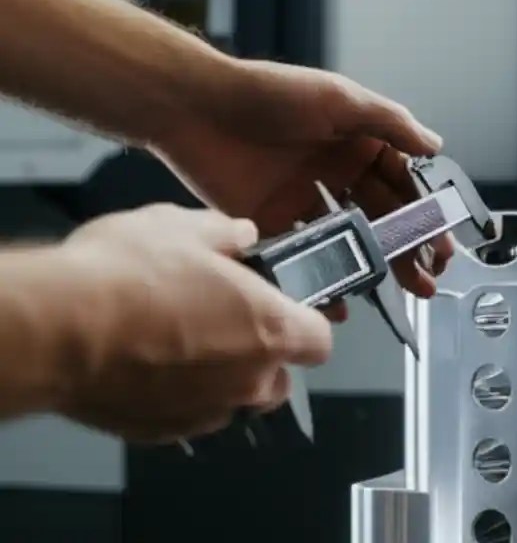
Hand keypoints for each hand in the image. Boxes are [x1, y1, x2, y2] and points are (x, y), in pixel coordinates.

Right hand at [54, 204, 330, 442]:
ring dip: (217, 376)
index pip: (319, 339)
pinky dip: (175, 394)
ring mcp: (203, 412)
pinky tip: (144, 364)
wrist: (55, 331)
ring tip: (176, 339)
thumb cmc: (129, 274)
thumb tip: (242, 236)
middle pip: (277, 376)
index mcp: (270, 330)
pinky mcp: (159, 432)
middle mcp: (247, 381)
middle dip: (260, 353)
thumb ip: (225, 233)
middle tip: (222, 318)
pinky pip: (184, 413)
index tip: (285, 305)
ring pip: (230, 399)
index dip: (306, 321)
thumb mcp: (182, 226)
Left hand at [152, 58, 454, 306]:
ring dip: (375, 265)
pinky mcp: (269, 222)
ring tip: (399, 290)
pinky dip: (324, 276)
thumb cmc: (269, 93)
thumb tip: (435, 145)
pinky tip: (343, 298)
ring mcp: (302, 199)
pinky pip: (304, 255)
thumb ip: (389, 123)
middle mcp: (333, 173)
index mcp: (355, 143)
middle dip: (408, 247)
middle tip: (428, 277)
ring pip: (349, 239)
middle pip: (381, 217)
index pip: (402, 183)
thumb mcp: (340, 99)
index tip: (441, 240)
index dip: (424, 213)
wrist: (196, 108)